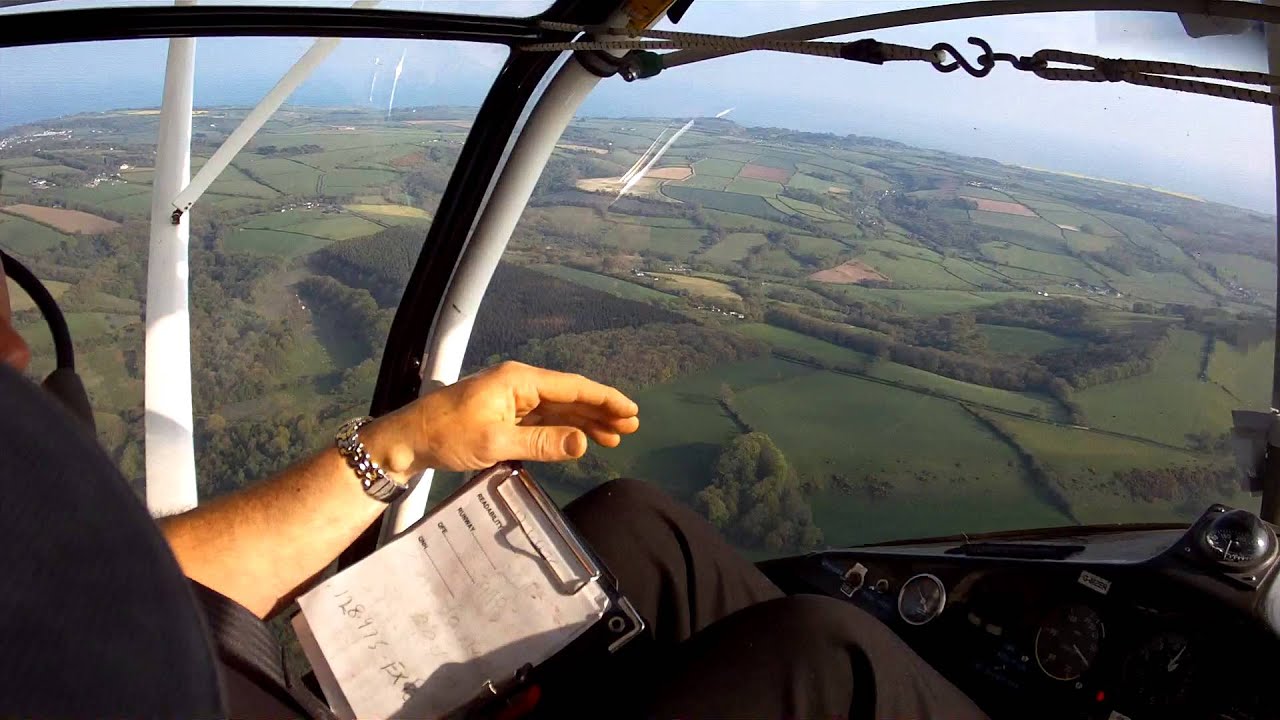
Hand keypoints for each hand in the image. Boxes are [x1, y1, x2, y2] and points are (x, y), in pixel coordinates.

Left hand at [365, 361, 638, 473]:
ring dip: (585, 423)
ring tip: (614, 438)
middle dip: (600, 411)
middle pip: (569, 396)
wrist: (407, 440)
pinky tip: (580, 440)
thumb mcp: (495, 442)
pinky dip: (564, 430)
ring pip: (558, 409)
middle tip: (631, 428)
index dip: (604, 400)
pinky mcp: (503, 415)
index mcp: (518, 380)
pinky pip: (543, 420)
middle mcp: (518, 384)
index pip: (572, 387)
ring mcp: (511, 399)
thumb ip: (542, 443)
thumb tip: (582, 443)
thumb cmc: (446, 435)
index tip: (630, 411)